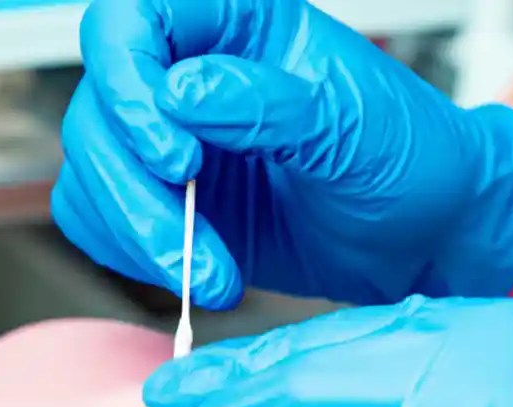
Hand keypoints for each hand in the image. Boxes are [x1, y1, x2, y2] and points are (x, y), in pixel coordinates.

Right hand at [51, 0, 512, 308]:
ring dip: (137, 236)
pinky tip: (192, 272)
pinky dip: (132, 255)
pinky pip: (100, 221)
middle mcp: (188, 74)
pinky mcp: (159, 201)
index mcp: (235, 24)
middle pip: (96, 112)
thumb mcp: (354, 126)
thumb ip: (268, 103)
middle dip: (135, 192)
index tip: (178, 156)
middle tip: (189, 242)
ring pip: (89, 174)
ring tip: (212, 276)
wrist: (423, 234)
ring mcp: (167, 139)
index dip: (128, 86)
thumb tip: (181, 93)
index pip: (131, 22)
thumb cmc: (409, 159)